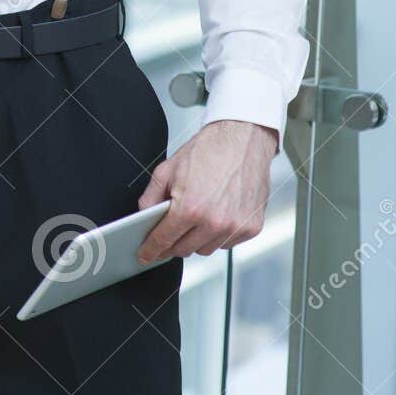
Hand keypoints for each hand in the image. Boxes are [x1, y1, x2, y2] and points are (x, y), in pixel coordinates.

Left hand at [135, 119, 278, 262]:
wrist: (242, 139)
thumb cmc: (208, 151)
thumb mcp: (168, 169)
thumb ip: (151, 197)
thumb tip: (144, 216)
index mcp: (190, 208)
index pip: (164, 240)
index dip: (151, 250)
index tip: (145, 255)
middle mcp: (214, 222)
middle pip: (184, 250)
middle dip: (173, 243)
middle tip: (171, 230)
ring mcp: (235, 227)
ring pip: (206, 249)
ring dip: (197, 239)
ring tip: (198, 216)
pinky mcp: (251, 228)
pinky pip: (227, 243)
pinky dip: (218, 234)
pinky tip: (217, 214)